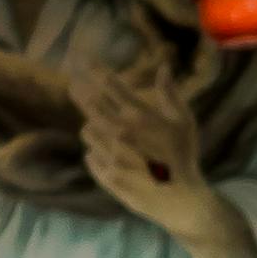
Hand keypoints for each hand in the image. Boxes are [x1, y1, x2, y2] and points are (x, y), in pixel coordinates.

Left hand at [81, 53, 206, 219]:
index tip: (82, 59)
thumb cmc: (183, 156)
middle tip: (73, 84)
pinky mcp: (105, 174)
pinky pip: (90, 155)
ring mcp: (110, 155)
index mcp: (139, 116)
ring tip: (98, 125)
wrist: (180, 198)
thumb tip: (162, 67)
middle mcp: (120, 132)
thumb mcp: (183, 122)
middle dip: (79, 91)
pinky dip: (95, 151)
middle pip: (89, 104)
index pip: (110, 85)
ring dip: (91, 125)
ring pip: (87, 130)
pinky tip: (103, 151)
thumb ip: (170, 94)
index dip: (93, 70)